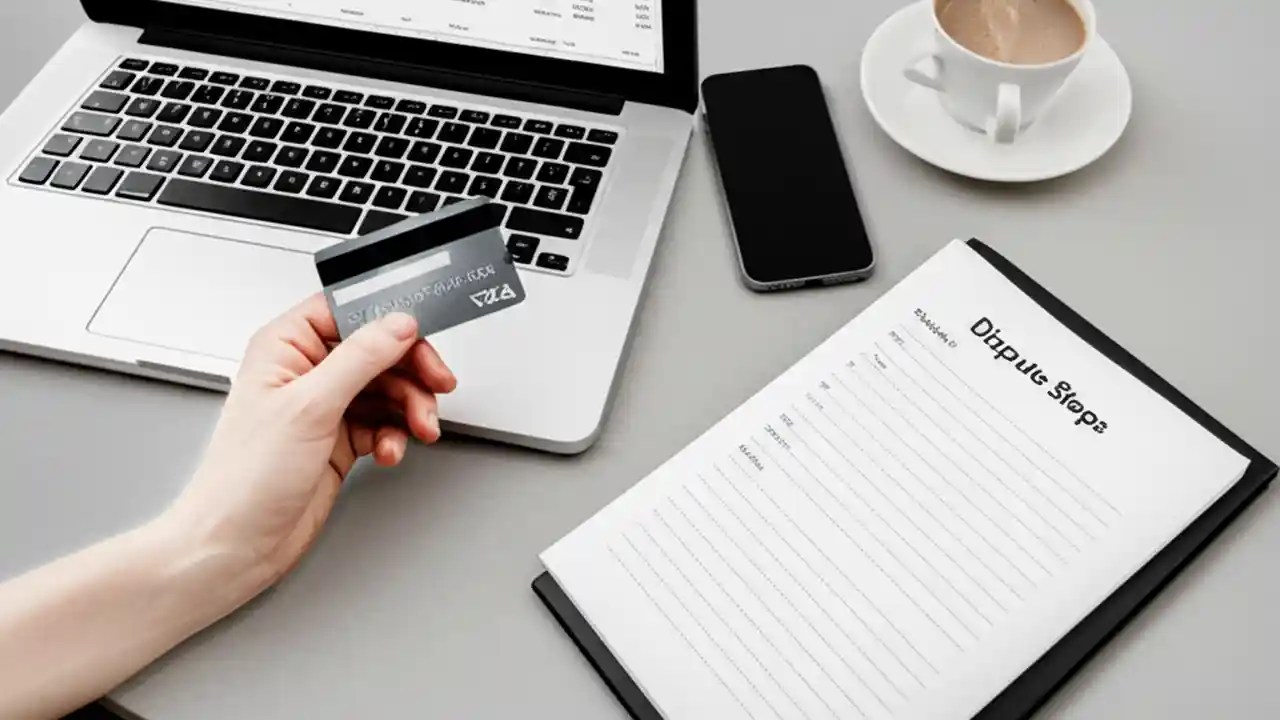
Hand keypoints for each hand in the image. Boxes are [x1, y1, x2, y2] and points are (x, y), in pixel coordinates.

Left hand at [165, 294, 456, 608]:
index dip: (388, 320)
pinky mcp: (338, 440)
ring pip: (387, 389)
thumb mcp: (309, 406)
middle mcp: (305, 372)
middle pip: (378, 351)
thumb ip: (360, 359)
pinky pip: (383, 424)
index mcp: (285, 347)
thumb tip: (398, 325)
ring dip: (410, 408)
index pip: (347, 311)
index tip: (420, 337)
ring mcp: (323, 408)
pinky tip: (390, 451)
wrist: (236, 544)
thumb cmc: (244, 479)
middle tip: (437, 385)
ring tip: (418, 429)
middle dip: (411, 371)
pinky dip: (395, 436)